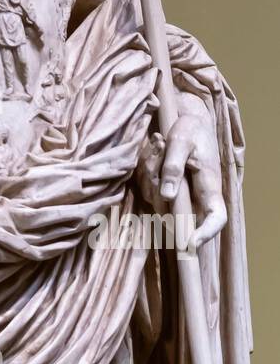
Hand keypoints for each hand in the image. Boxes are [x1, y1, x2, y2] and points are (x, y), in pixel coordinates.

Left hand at [137, 104, 226, 249]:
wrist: (189, 119)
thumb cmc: (190, 129)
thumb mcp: (181, 141)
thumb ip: (173, 167)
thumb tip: (167, 196)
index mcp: (209, 185)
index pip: (216, 218)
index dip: (206, 234)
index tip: (190, 244)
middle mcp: (197, 195)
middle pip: (178, 214)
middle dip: (158, 192)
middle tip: (158, 156)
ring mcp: (182, 193)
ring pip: (159, 202)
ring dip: (150, 176)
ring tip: (158, 145)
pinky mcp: (167, 188)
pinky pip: (149, 190)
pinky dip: (146, 172)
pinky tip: (152, 150)